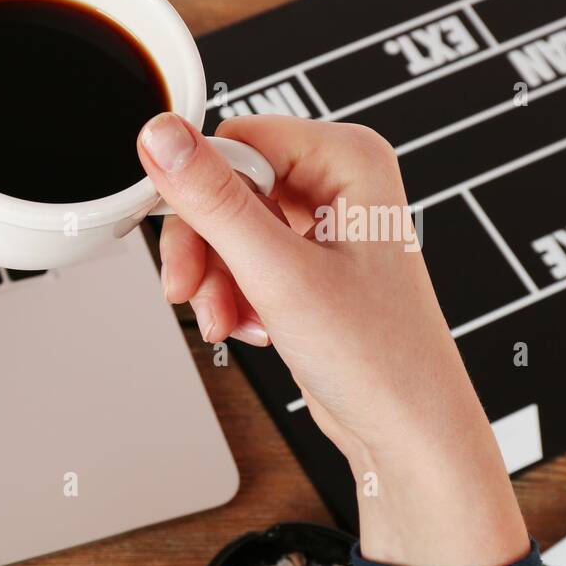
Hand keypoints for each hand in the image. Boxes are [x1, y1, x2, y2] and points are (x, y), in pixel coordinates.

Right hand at [138, 113, 527, 565]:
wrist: (403, 428)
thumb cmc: (377, 358)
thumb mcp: (278, 272)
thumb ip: (214, 200)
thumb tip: (162, 136)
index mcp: (348, 158)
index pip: (237, 141)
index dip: (197, 193)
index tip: (180, 242)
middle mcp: (338, 182)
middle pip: (225, 188)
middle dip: (204, 249)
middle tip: (191, 291)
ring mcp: (321, 224)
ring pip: (226, 229)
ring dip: (214, 280)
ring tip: (229, 321)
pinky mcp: (306, 261)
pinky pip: (241, 260)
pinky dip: (233, 296)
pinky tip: (251, 326)